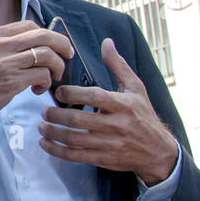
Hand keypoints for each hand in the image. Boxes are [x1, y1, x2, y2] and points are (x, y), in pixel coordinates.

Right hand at [0, 21, 73, 143]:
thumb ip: (2, 47)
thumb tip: (33, 46)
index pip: (29, 25)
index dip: (48, 34)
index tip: (55, 46)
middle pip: (44, 35)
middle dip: (63, 45)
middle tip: (67, 57)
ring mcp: (3, 62)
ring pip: (47, 55)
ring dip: (57, 67)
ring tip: (51, 78)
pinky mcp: (10, 81)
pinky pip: (42, 75)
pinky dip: (46, 82)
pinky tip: (37, 89)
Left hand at [39, 37, 178, 184]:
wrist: (158, 150)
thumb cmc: (143, 115)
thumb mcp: (136, 88)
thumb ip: (118, 66)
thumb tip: (107, 42)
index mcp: (123, 105)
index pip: (94, 97)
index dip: (73, 94)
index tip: (59, 92)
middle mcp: (117, 125)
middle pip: (79, 120)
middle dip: (56, 115)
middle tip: (44, 110)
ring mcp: (109, 143)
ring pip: (74, 139)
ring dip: (53, 133)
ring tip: (42, 125)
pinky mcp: (103, 158)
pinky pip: (75, 156)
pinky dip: (57, 150)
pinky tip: (46, 143)